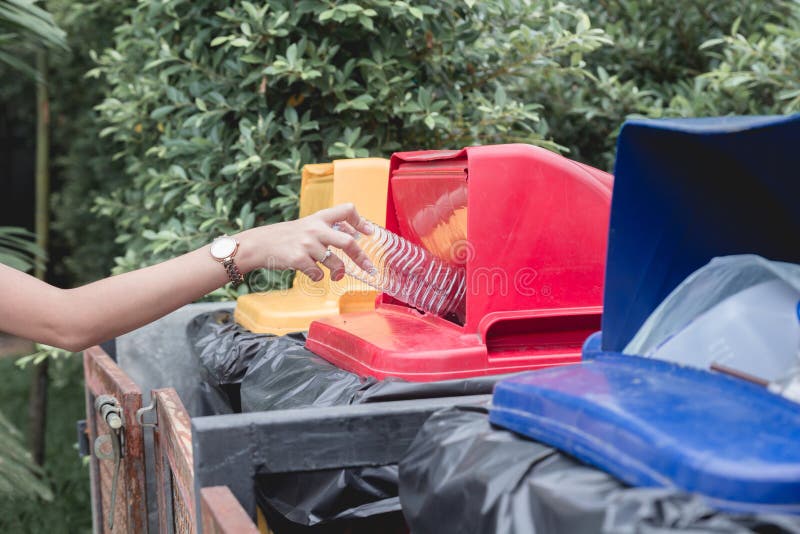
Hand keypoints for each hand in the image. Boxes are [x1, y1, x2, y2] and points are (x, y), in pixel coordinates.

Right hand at [238, 203, 374, 281]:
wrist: (259, 244)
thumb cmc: (286, 237)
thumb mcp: (307, 226)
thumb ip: (327, 229)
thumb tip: (353, 237)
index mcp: (319, 218)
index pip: (346, 210)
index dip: (361, 221)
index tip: (369, 233)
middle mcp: (315, 228)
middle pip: (347, 242)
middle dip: (361, 257)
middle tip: (369, 268)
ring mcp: (307, 244)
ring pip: (334, 263)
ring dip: (338, 272)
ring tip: (337, 276)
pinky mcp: (298, 259)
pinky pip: (317, 273)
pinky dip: (318, 277)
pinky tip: (313, 274)